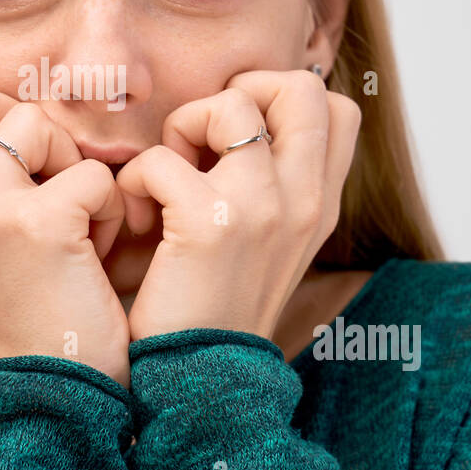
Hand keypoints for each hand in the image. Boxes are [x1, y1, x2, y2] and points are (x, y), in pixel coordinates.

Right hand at [0, 79, 132, 386]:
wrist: (57, 396)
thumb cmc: (30, 315)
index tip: (0, 156)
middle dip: (13, 120)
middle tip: (45, 174)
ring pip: (31, 120)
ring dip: (71, 161)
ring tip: (77, 220)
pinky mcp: (38, 224)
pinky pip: (92, 171)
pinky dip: (111, 206)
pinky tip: (100, 251)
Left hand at [114, 69, 361, 342]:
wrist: (199, 383)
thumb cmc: (215, 307)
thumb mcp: (271, 246)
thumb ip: (275, 188)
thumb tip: (244, 125)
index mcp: (321, 205)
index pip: (334, 107)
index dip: (280, 100)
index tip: (236, 137)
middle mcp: (305, 200)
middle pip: (300, 86)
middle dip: (240, 92)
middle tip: (203, 139)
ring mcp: (263, 208)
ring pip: (231, 105)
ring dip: (182, 128)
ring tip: (165, 178)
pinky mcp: (210, 223)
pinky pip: (162, 158)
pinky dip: (136, 180)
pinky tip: (136, 218)